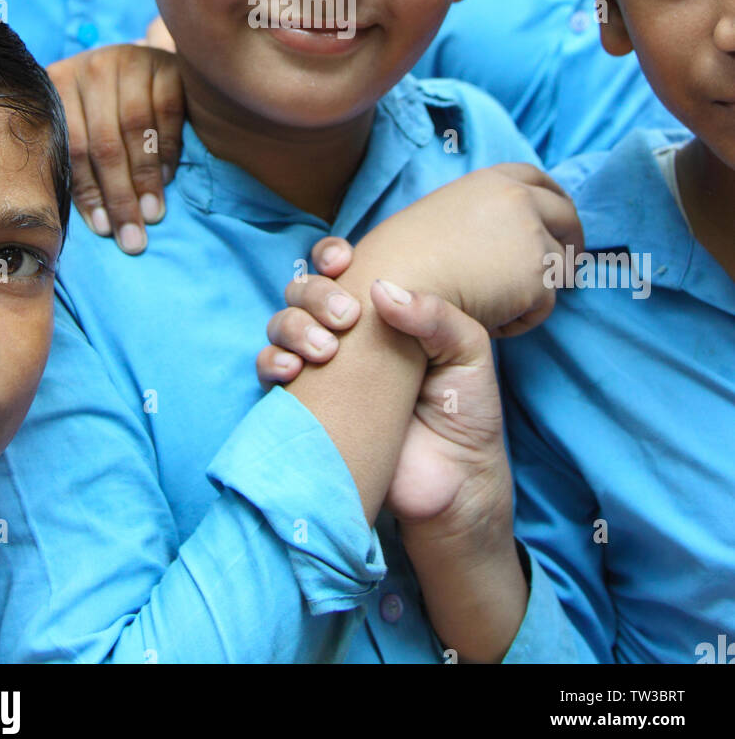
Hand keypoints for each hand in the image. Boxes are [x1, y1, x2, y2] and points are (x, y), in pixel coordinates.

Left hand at [47, 42, 184, 252]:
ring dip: (145, 178)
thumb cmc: (109, 108)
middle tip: (133, 235)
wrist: (149, 65)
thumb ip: (81, 158)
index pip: (73, 148)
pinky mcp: (167, 64)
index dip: (89, 193)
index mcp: (60, 83)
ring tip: (152, 214)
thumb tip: (93, 221)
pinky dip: (168, 150)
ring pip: (135, 130)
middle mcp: (92, 68)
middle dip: (119, 196)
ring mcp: (131, 61)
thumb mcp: (86, 123)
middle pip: (104, 143)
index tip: (104, 230)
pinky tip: (167, 178)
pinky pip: (167, 114)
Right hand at [260, 274, 506, 525]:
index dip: (330, 255)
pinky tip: (291, 372)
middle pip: (305, 292)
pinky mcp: (306, 408)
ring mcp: (323, 371)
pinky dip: (271, 363)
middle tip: (347, 318)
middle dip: (315, 293)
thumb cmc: (467, 411)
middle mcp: (346, 336)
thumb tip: (381, 289)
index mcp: (382, 312)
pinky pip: (269, 375)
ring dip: (292, 326)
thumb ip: (436, 315)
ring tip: (324, 350)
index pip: (342, 268)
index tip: (344, 262)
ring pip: (282, 326)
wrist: (455, 483)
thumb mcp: (468, 352)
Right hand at [330, 163, 580, 335]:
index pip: (539, 180)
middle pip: (568, 217)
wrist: (400, 282)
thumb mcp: (443, 213)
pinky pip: (543, 306)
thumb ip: (480, 214)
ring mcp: (534, 237)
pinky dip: (519, 318)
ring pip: (559, 267)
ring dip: (536, 288)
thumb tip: (500, 234)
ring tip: (492, 302)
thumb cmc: (404, 256)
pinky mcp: (539, 277)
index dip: (554, 201)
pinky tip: (485, 316)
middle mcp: (520, 200)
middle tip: (561, 269)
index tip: (557, 222)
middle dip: (571, 242)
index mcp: (493, 180)